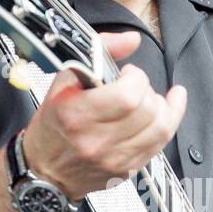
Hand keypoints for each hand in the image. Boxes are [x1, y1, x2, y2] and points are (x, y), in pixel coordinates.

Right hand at [21, 29, 186, 200]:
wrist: (44, 171)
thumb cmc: (52, 126)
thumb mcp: (62, 82)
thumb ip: (98, 53)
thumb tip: (131, 40)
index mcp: (77, 115)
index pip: (127, 95)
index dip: (135, 78)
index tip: (127, 74)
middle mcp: (96, 141)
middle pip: (147, 110)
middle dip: (147, 90)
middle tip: (134, 87)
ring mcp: (114, 159)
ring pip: (160, 128)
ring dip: (162, 107)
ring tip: (149, 99)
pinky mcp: (126, 170)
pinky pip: (160, 145)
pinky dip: (167, 123)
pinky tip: (167, 111)